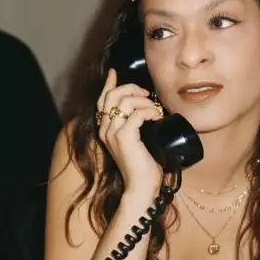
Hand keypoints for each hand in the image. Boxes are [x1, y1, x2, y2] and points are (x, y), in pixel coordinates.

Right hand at [96, 68, 164, 196]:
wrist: (141, 187)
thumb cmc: (143, 166)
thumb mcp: (137, 140)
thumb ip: (135, 124)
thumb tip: (146, 107)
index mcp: (105, 130)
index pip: (102, 101)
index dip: (108, 84)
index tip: (114, 72)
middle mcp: (105, 130)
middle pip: (112, 96)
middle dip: (131, 88)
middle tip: (146, 94)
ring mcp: (113, 134)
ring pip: (124, 102)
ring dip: (144, 102)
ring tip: (155, 110)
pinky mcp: (124, 138)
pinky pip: (136, 114)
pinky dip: (149, 112)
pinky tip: (157, 117)